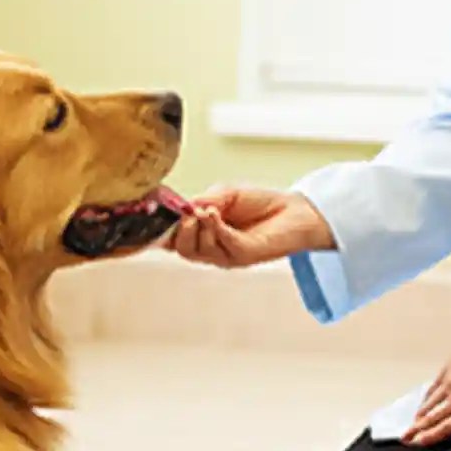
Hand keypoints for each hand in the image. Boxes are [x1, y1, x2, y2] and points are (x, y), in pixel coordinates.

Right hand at [163, 185, 334, 267]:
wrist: (294, 210)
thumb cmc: (260, 203)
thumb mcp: (225, 194)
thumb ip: (204, 199)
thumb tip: (185, 206)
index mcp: (202, 234)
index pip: (172, 239)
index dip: (160, 230)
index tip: (155, 214)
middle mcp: (212, 249)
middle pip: (181, 249)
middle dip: (178, 230)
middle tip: (186, 212)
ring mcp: (227, 255)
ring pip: (199, 250)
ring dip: (199, 227)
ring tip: (208, 209)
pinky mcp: (245, 256)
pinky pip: (222, 245)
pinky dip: (214, 227)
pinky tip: (213, 213)